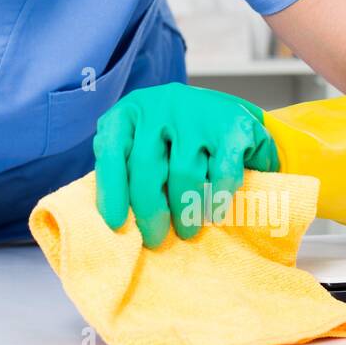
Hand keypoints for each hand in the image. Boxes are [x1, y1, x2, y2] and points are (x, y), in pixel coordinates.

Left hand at [93, 83, 278, 246]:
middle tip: (155, 240)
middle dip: (149, 210)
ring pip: (184, 173)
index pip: (111, 151)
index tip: (116, 224)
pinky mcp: (234, 126)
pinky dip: (217, 198)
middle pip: (146, 167)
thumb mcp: (142, 144)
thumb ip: (126, 171)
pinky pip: (222, 172)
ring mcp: (197, 113)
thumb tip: (116, 222)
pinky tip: (214, 215)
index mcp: (129, 111)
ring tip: (186, 232)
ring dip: (184, 210)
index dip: (111, 189)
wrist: (228, 112)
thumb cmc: (174, 139)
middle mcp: (160, 104)